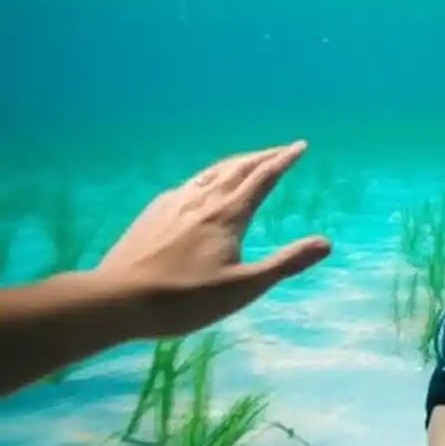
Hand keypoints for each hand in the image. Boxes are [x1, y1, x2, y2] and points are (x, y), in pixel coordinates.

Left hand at [96, 141, 330, 337]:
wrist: (116, 299)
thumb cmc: (185, 299)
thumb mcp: (244, 288)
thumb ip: (286, 263)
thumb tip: (326, 243)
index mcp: (228, 215)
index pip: (263, 178)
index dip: (284, 160)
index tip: (300, 146)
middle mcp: (203, 200)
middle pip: (239, 168)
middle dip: (263, 156)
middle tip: (282, 149)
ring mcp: (175, 203)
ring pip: (212, 172)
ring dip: (236, 163)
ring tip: (248, 162)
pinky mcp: (154, 212)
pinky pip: (190, 184)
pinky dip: (209, 177)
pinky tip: (204, 186)